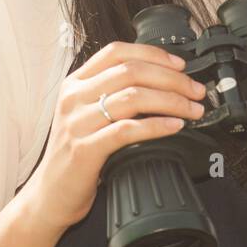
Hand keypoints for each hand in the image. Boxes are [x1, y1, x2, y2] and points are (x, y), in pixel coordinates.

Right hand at [26, 41, 208, 230]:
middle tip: (196, 91)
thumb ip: (112, 94)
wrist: (50, 194)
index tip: (180, 65)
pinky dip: (157, 125)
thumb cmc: (76, 153)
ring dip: (172, 101)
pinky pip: (127, 130)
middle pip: (131, 72)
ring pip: (133, 97)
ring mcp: (77, 123)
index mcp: (75, 83)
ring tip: (193, 110)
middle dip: (172, 79)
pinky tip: (175, 126)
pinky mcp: (85, 149)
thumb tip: (161, 81)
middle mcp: (74, 97)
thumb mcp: (87, 114)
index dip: (153, 54)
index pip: (116, 52)